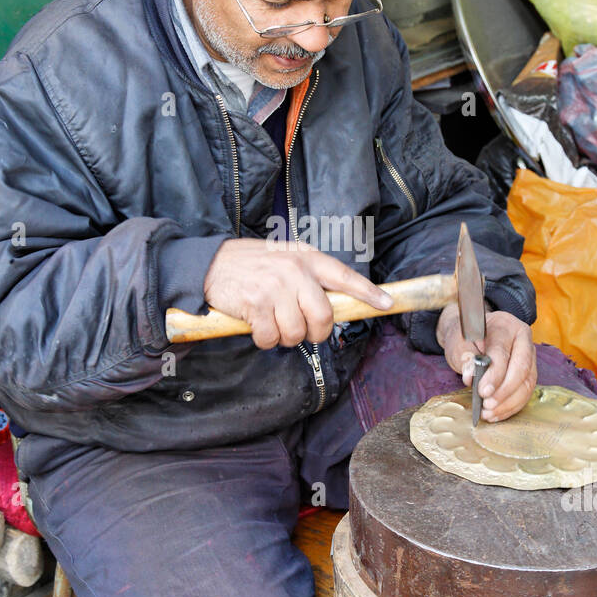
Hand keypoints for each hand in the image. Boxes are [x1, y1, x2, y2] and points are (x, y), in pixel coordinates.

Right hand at [203, 239, 392, 349]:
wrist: (209, 265)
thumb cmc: (251, 266)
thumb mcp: (284, 258)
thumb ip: (308, 276)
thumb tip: (332, 305)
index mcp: (305, 257)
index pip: (344, 276)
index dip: (367, 293)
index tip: (386, 303)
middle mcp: (294, 270)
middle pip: (323, 316)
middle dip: (314, 332)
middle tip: (301, 330)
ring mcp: (275, 286)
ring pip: (296, 333)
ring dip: (284, 338)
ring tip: (271, 322)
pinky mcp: (256, 303)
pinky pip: (271, 338)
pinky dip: (263, 339)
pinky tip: (255, 325)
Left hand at [436, 303, 536, 420]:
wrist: (475, 335)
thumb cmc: (468, 337)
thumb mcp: (460, 342)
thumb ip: (466, 357)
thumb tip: (471, 375)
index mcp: (505, 326)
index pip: (502, 353)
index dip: (493, 375)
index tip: (482, 391)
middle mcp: (522, 339)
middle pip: (521, 369)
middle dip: (504, 392)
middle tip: (487, 405)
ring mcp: (530, 356)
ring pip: (527, 383)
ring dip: (508, 403)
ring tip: (489, 413)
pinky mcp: (530, 372)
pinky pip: (526, 392)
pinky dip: (512, 406)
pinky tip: (497, 414)